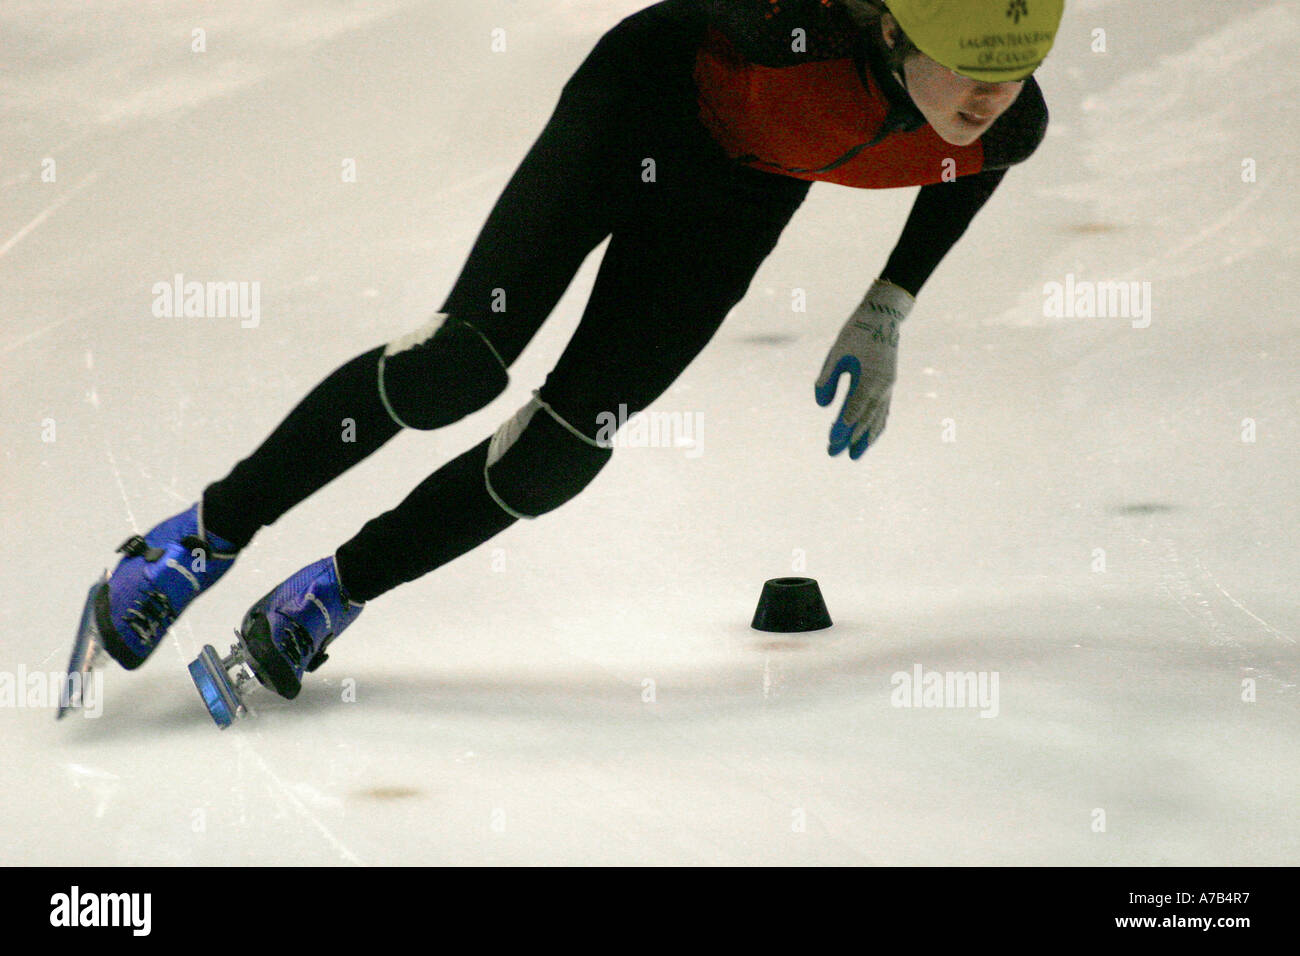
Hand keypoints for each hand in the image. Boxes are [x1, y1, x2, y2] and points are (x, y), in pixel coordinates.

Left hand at [814, 278, 914, 458]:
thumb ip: (828, 379)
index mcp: (868, 379)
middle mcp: (882, 388)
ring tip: (855, 456)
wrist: (883, 317)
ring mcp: (888, 388)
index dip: (842, 427)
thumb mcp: (836, 353)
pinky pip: (884, 412)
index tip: (832, 441)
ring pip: (877, 420)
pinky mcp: (888, 385)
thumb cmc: (856, 333)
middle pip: (864, 420)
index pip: (853, 411)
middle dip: (849, 438)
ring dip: (866, 439)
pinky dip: (876, 426)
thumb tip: (822, 406)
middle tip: (833, 453)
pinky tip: (869, 437)